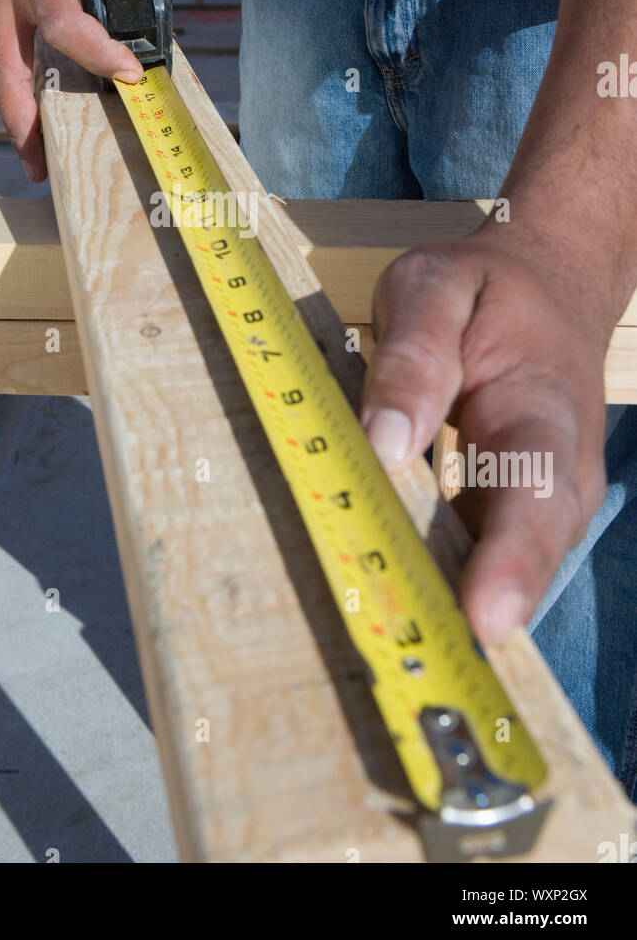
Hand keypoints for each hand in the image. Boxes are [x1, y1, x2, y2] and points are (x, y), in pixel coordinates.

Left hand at [359, 223, 610, 645]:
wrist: (548, 285)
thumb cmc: (487, 291)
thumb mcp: (435, 288)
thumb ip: (413, 359)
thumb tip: (385, 443)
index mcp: (542, 413)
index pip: (535, 495)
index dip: (511, 564)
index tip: (481, 617)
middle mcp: (558, 478)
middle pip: (523, 557)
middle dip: (470, 610)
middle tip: (412, 654)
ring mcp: (537, 505)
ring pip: (495, 572)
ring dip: (444, 608)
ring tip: (388, 645)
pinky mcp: (503, 517)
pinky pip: (470, 560)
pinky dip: (429, 583)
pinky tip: (381, 603)